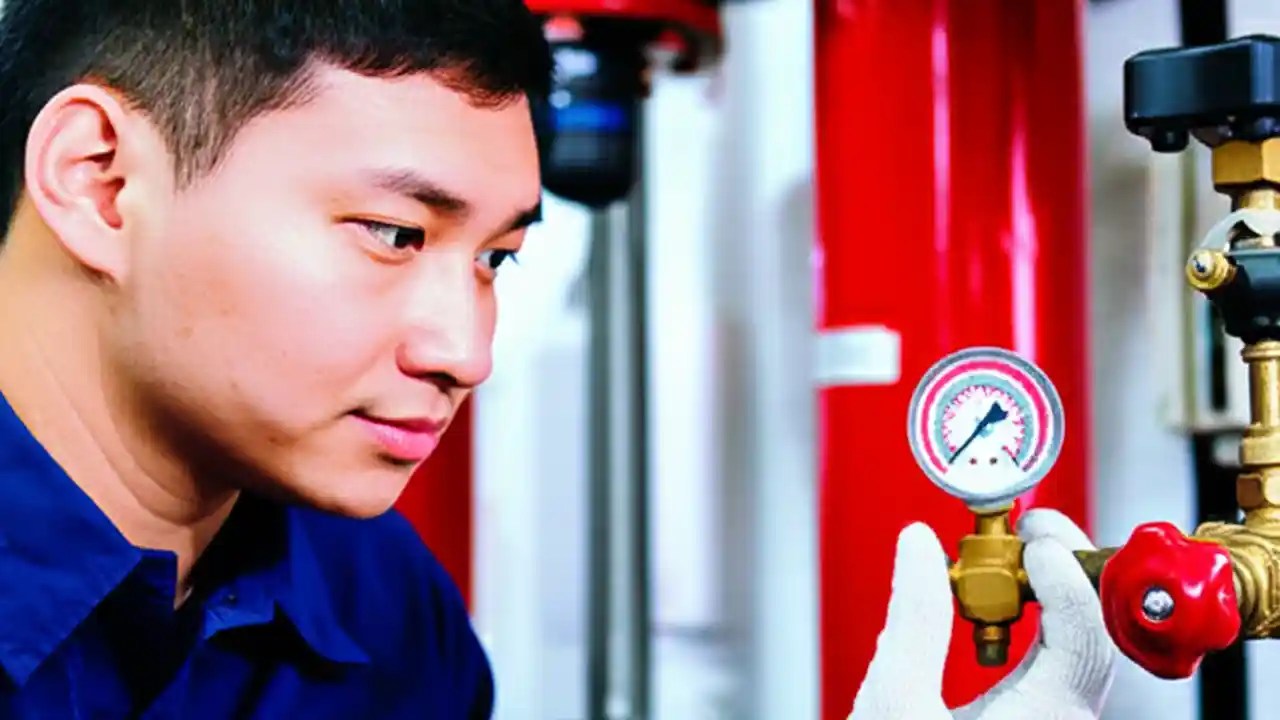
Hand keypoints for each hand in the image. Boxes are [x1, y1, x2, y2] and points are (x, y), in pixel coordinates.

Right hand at [848, 509, 1116, 719]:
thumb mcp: (894, 700)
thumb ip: (911, 617)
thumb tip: (919, 548)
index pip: (1088, 632)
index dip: (1066, 574)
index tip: (1032, 538)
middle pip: (1094, 635)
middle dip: (1067, 573)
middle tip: (1031, 531)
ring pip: (1080, 651)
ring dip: (1055, 598)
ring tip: (1016, 559)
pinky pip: (1060, 671)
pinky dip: (1040, 628)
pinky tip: (1008, 607)